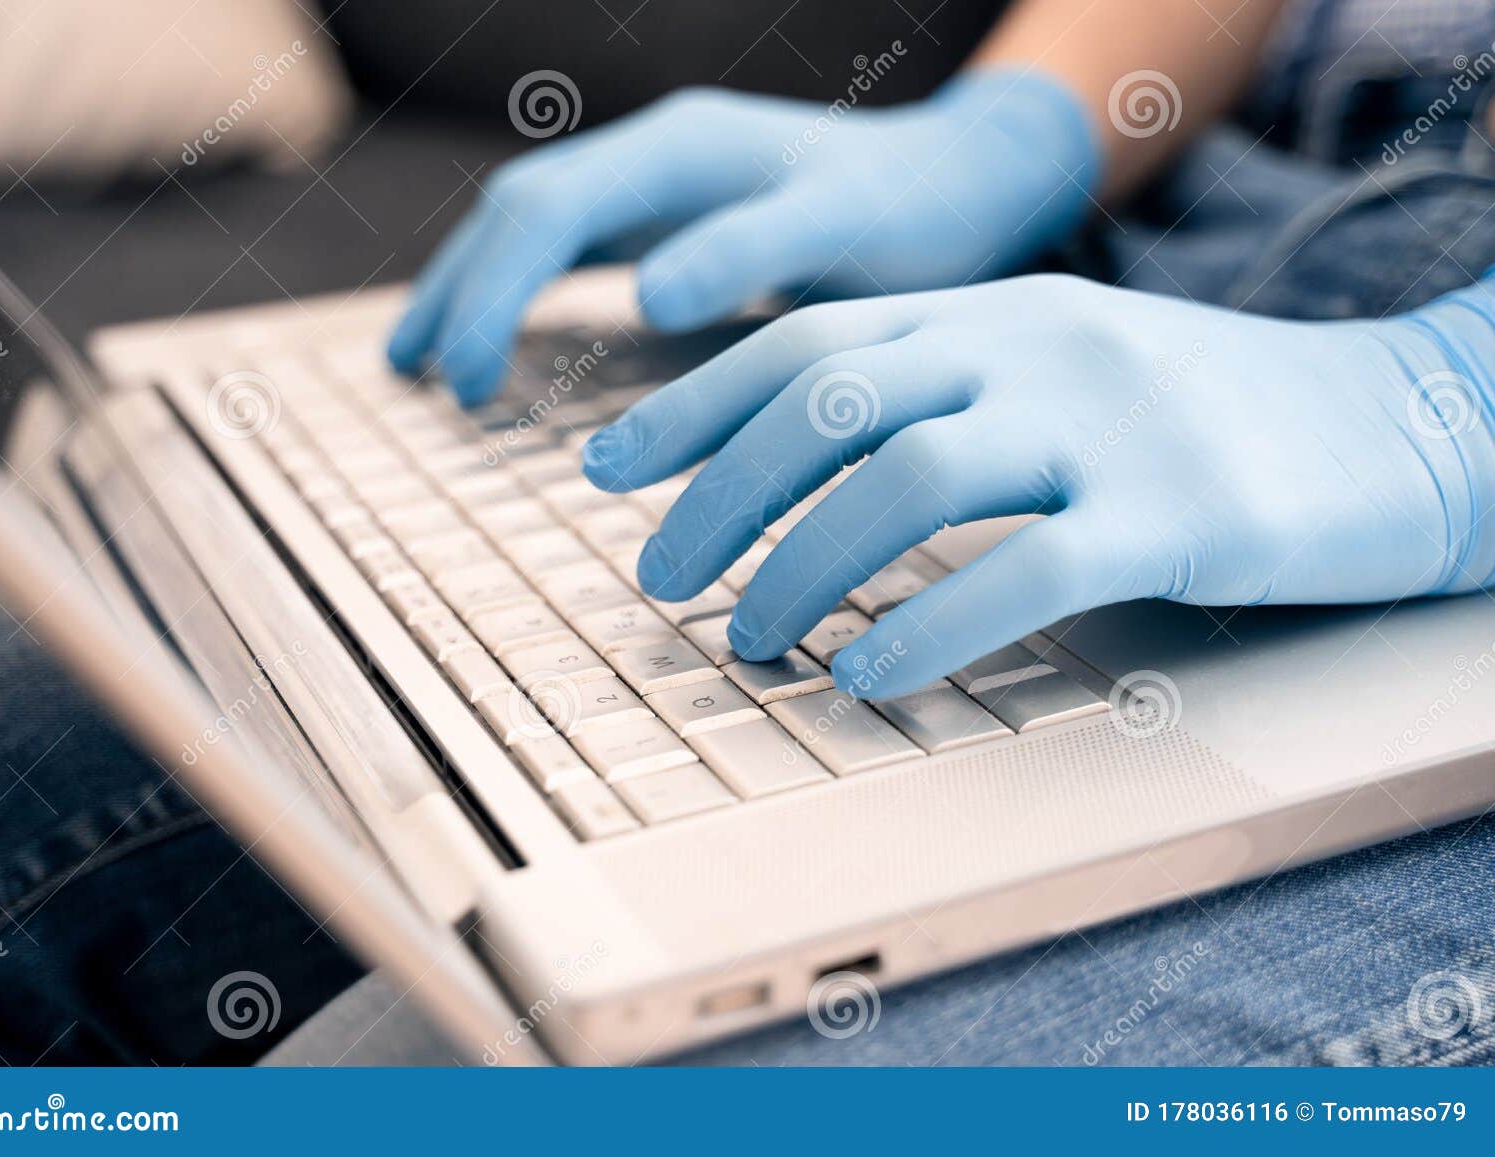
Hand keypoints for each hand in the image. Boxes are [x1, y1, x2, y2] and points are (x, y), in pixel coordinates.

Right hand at [387, 69, 1099, 403]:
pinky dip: (519, 289)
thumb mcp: (847, 228)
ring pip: (533, 222)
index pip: (545, 213)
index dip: (492, 297)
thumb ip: (753, 250)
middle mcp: (659, 152)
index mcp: (683, 150)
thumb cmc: (919, 212)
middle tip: (423, 382)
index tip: (466, 386)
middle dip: (459, 290)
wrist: (971, 177)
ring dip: (472, 286)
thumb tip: (647, 292)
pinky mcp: (676, 213)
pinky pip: (570, 243)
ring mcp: (663, 180)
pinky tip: (500, 336)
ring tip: (419, 359)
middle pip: (520, 209)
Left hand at [579, 274, 1494, 698]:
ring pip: (907, 478)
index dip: (692, 405)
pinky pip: (1024, 567)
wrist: (1399, 424)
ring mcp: (1109, 423)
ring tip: (748, 640)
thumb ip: (947, 394)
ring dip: (799, 565)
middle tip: (657, 579)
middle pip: (830, 401)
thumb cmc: (1205, 416)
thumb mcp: (1063, 369)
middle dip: (718, 493)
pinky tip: (864, 676)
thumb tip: (805, 472)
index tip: (610, 469)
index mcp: (995, 311)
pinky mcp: (1179, 515)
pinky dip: (926, 625)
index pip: (807, 341)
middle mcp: (1035, 346)